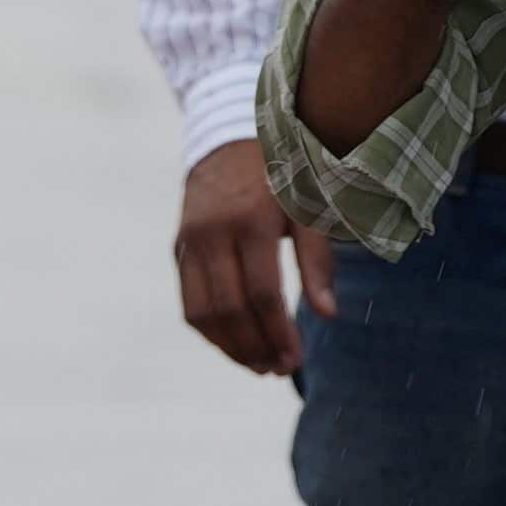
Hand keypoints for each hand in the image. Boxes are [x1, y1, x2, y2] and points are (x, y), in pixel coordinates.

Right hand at [173, 140, 337, 377]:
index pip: (263, 294)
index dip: (279, 334)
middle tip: (279, 371)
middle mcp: (213, 233)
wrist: (231, 135)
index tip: (296, 361)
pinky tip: (235, 343)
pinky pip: (188, 301)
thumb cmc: (282, 175)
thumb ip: (317, 261)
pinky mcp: (178, 247)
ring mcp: (190, 241)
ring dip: (229, 347)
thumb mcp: (308, 208)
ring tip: (259, 365)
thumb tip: (327, 315)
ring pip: (201, 312)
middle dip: (255, 347)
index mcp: (250, 220)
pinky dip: (210, 330)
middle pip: (229, 309)